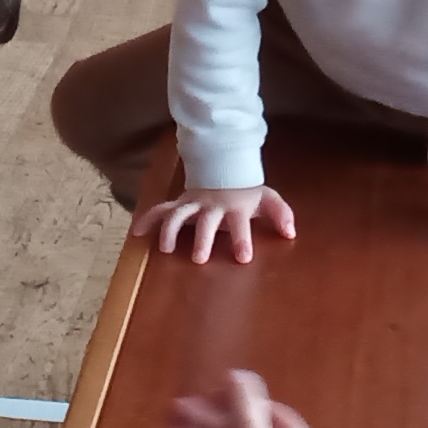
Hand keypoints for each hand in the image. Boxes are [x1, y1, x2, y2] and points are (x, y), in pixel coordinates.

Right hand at [133, 183, 296, 264]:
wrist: (224, 168)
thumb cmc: (246, 191)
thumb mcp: (267, 198)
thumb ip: (281, 214)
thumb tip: (291, 233)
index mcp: (234, 207)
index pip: (239, 223)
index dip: (241, 239)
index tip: (243, 258)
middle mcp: (211, 207)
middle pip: (205, 222)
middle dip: (202, 238)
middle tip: (199, 259)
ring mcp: (193, 205)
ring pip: (178, 215)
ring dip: (170, 230)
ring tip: (164, 249)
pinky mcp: (179, 204)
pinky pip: (161, 210)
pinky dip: (148, 219)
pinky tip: (137, 233)